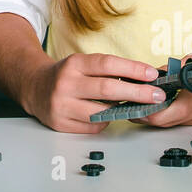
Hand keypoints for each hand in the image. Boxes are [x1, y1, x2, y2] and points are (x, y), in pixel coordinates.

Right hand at [23, 53, 160, 132]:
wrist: (34, 87)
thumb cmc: (68, 75)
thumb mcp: (82, 64)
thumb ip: (106, 71)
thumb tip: (143, 80)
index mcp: (74, 64)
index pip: (107, 64)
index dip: (132, 69)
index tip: (152, 74)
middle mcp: (66, 83)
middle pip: (108, 89)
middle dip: (137, 93)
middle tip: (157, 96)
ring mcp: (62, 105)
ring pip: (101, 112)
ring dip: (122, 110)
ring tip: (135, 106)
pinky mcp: (60, 123)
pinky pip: (93, 127)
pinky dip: (105, 121)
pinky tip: (108, 115)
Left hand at [131, 41, 191, 127]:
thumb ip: (179, 68)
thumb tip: (159, 74)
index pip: (159, 114)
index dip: (140, 111)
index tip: (129, 103)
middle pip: (165, 122)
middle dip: (147, 115)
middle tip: (134, 106)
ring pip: (179, 120)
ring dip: (163, 112)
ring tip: (150, 99)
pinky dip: (180, 111)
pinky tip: (174, 100)